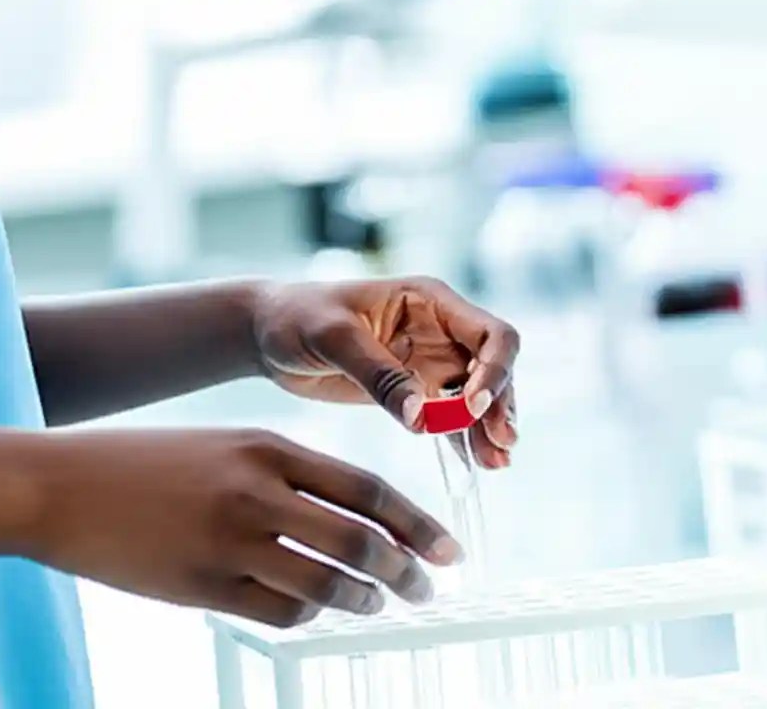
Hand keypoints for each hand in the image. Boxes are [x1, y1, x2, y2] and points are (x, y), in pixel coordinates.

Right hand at [26, 428, 459, 626]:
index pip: (367, 489)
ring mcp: (228, 542)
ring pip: (327, 584)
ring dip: (364, 599)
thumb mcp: (225, 447)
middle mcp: (255, 492)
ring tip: (381, 604)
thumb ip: (286, 476)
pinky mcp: (201, 587)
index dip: (416, 523)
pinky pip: (279, 612)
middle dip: (406, 569)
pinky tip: (315, 612)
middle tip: (427, 588)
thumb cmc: (145, 464)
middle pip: (359, 540)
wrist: (58, 486)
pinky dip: (309, 615)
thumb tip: (350, 520)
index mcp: (267, 448)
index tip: (448, 548)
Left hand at [253, 278, 519, 468]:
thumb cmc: (295, 317)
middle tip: (499, 445)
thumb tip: (423, 420)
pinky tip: (476, 465)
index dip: (494, 370)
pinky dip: (464, 439)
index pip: (490, 333)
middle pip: (494, 368)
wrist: (266, 334)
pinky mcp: (414, 390)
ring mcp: (430, 361)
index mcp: (430, 301)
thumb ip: (379, 376)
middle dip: (500, 406)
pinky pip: (450, 417)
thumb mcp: (333, 338)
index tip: (474, 407)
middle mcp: (440, 329)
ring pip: (478, 397)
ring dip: (488, 428)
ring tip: (494, 464)